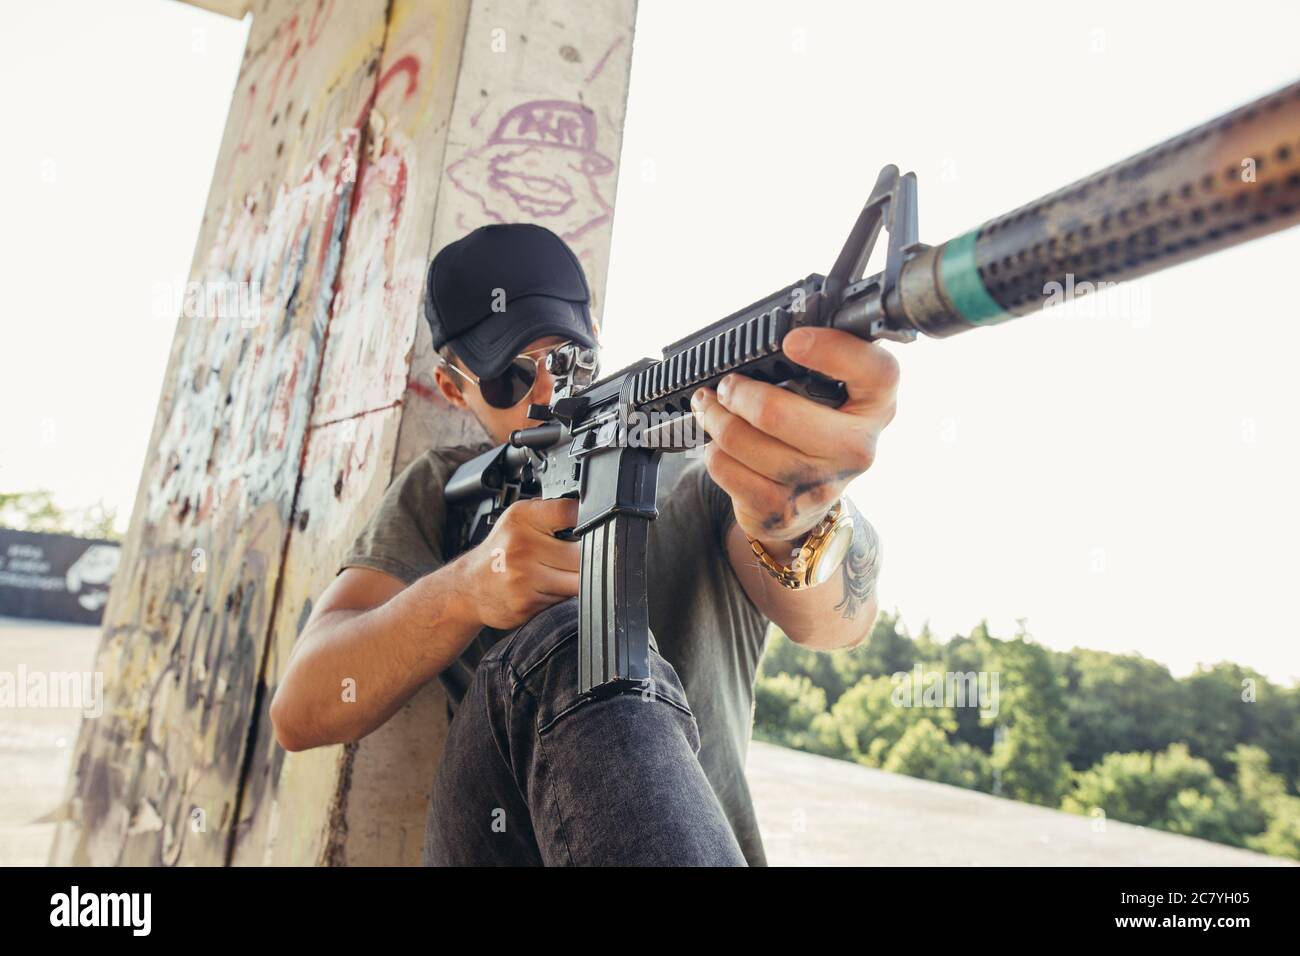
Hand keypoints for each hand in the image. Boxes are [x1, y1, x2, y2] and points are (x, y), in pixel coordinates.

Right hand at [458, 498, 579, 629]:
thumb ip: (552, 514)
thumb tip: (592, 513)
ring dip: (575, 579)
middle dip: (587, 556)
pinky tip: (546, 589)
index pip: (569, 512)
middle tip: (577, 557)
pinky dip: (562, 596)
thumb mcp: (519, 520)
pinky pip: (563, 599)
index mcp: (521, 518)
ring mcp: (523, 577)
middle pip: (581, 553)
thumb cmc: (501, 550)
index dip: (586, 520)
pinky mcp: (526, 604)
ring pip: (577, 580)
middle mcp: (520, 546)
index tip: (589, 528)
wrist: (469, 587)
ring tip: (559, 573)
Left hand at [689, 326, 898, 554]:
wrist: (808, 505)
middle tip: (726, 385)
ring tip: (712, 408)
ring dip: (715, 418)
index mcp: (876, 407)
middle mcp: (856, 448)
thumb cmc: (816, 432)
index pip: (876, 372)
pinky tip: (719, 444)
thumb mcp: (834, 396)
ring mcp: (819, 485)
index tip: (792, 341)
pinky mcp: (782, 510)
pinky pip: (726, 468)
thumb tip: (773, 331)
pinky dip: (713, 451)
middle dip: (738, 392)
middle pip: (778, 413)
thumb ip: (820, 364)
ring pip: (741, 440)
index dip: (833, 351)